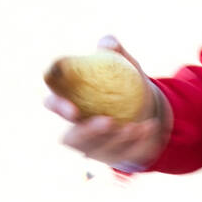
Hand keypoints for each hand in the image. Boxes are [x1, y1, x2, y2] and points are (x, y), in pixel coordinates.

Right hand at [44, 36, 170, 168]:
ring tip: (135, 126)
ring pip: (98, 150)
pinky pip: (122, 155)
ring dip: (116, 139)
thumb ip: (114, 52)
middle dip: (88, 132)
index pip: (53, 103)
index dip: (57, 106)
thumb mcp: (122, 65)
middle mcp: (76, 129)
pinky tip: (148, 127)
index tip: (73, 108)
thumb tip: (109, 43)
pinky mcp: (113, 158)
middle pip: (71, 138)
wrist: (145, 109)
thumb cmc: (124, 84)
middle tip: (108, 121)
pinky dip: (136, 142)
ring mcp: (93, 148)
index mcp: (69, 102)